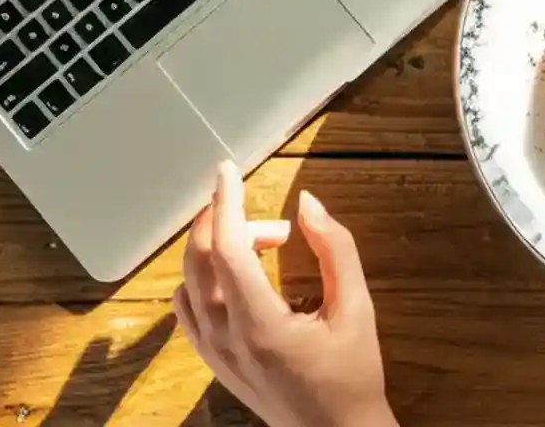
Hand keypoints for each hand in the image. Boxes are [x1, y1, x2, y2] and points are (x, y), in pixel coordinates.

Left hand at [174, 162, 396, 426]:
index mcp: (261, 324)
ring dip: (218, 248)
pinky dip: (201, 277)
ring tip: (264, 249)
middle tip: (277, 227)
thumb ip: (336, 250)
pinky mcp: (210, 361)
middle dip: (229, 221)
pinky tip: (235, 276)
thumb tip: (308, 203)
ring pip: (188, 279)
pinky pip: (186, 307)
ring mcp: (212, 352)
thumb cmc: (353, 375)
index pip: (228, 246)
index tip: (229, 169)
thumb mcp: (358, 309)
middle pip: (200, 257)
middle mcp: (225, 337)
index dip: (226, 201)